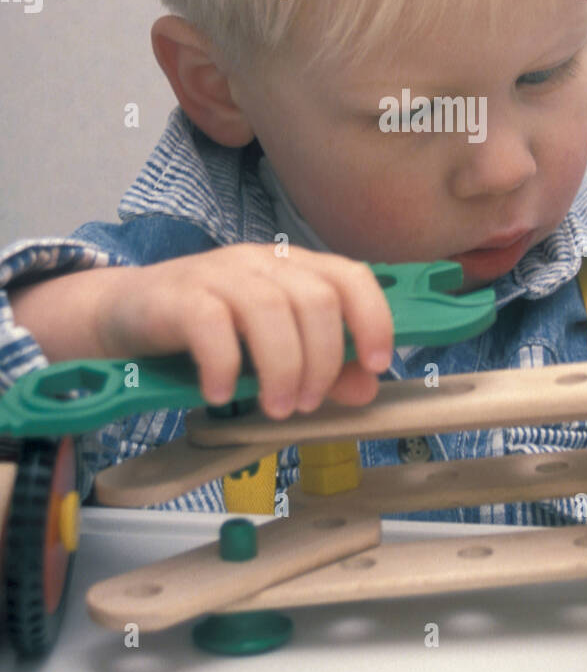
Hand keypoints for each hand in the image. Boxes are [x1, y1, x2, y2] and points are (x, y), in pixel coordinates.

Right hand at [94, 243, 393, 417]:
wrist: (122, 315)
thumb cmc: (204, 332)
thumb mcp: (269, 349)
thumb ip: (320, 365)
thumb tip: (367, 388)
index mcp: (292, 268)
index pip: (350, 277)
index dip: (373, 319)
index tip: (377, 364)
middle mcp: (260, 263)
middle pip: (315, 300)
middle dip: (323, 361)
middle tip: (306, 405)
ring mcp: (218, 274)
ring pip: (270, 310)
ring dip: (283, 368)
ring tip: (275, 408)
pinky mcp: (177, 295)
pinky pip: (211, 324)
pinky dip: (224, 365)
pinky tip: (221, 394)